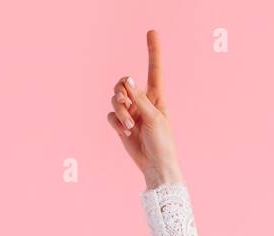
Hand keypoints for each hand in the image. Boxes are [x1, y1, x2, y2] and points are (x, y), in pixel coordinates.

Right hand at [106, 29, 183, 187]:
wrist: (156, 166)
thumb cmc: (162, 143)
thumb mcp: (154, 118)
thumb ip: (139, 98)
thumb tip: (128, 78)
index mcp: (156, 97)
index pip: (154, 69)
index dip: (153, 51)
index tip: (152, 31)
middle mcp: (142, 102)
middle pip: (124, 83)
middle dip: (122, 91)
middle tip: (126, 102)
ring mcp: (131, 113)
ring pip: (115, 99)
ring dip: (119, 110)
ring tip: (129, 124)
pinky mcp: (122, 125)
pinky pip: (111, 116)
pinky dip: (116, 122)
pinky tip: (124, 131)